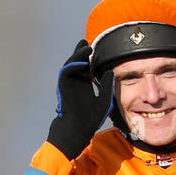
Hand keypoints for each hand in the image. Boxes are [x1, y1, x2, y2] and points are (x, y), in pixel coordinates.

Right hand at [46, 39, 112, 159]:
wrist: (77, 131)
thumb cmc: (90, 121)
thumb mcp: (104, 101)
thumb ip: (107, 87)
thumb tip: (111, 71)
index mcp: (84, 88)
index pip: (86, 70)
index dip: (90, 60)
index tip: (96, 51)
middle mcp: (76, 85)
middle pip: (77, 64)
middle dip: (81, 53)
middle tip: (86, 42)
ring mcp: (69, 85)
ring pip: (71, 66)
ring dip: (77, 56)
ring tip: (86, 47)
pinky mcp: (63, 87)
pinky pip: (66, 72)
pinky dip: (72, 65)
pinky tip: (80, 60)